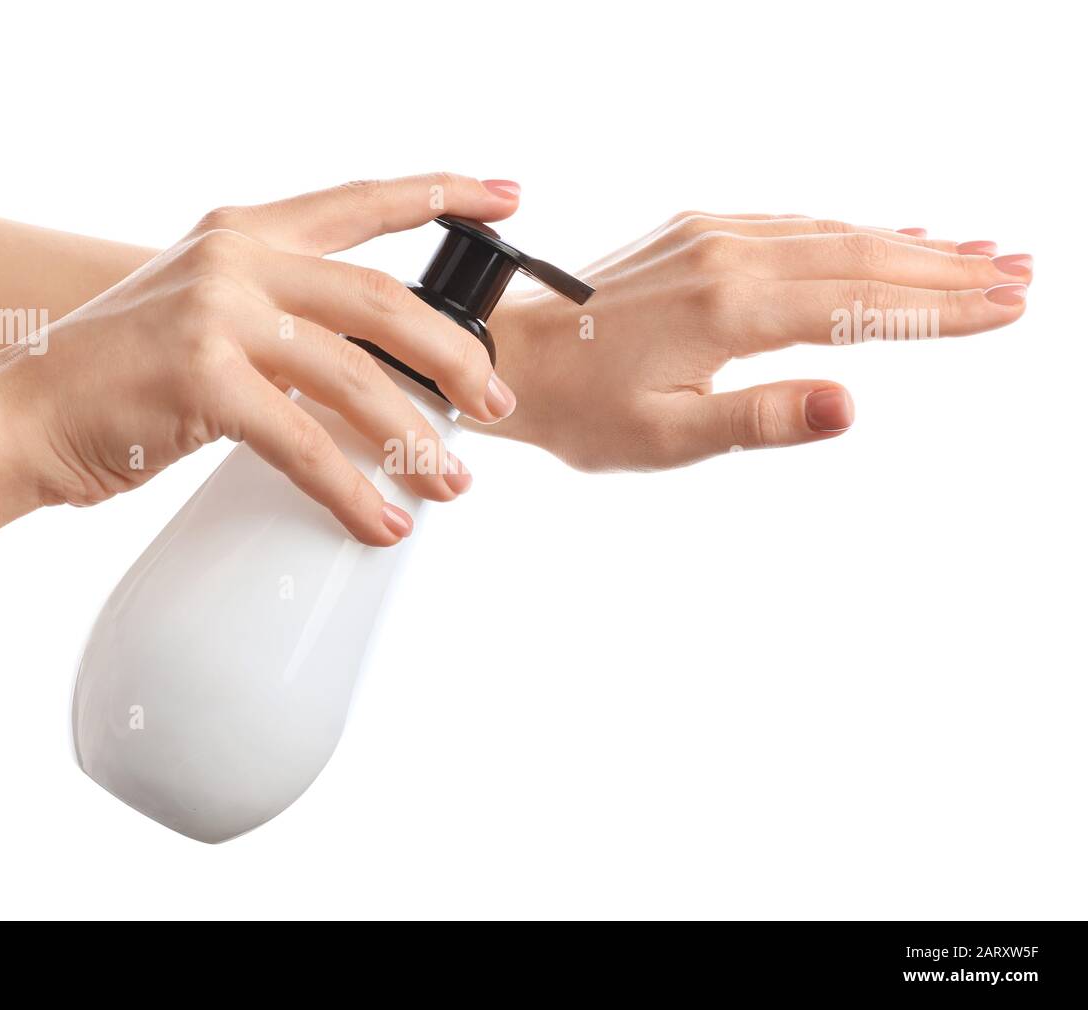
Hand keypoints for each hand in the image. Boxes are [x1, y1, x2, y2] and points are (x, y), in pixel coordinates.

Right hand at [0, 173, 522, 544]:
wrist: (23, 413)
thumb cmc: (118, 375)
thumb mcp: (202, 313)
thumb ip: (278, 316)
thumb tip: (373, 373)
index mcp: (245, 231)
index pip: (361, 201)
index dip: (442, 194)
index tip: (508, 197)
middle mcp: (237, 256)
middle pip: (384, 300)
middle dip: (456, 358)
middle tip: (496, 404)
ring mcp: (217, 312)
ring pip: (357, 377)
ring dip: (417, 439)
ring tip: (451, 483)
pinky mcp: (202, 377)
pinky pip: (305, 443)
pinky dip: (351, 491)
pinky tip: (379, 523)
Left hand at [486, 213, 1031, 469]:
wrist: (513, 354)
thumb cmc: (583, 410)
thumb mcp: (667, 438)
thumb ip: (761, 420)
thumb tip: (848, 404)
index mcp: (730, 310)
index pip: (862, 306)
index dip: (939, 310)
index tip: (1007, 308)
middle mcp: (728, 256)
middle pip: (862, 254)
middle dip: (946, 268)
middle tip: (1020, 275)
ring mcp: (712, 235)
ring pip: (834, 232)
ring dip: (910, 241)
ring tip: (978, 252)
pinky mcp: (697, 230)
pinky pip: (794, 223)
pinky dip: (852, 230)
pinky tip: (887, 233)